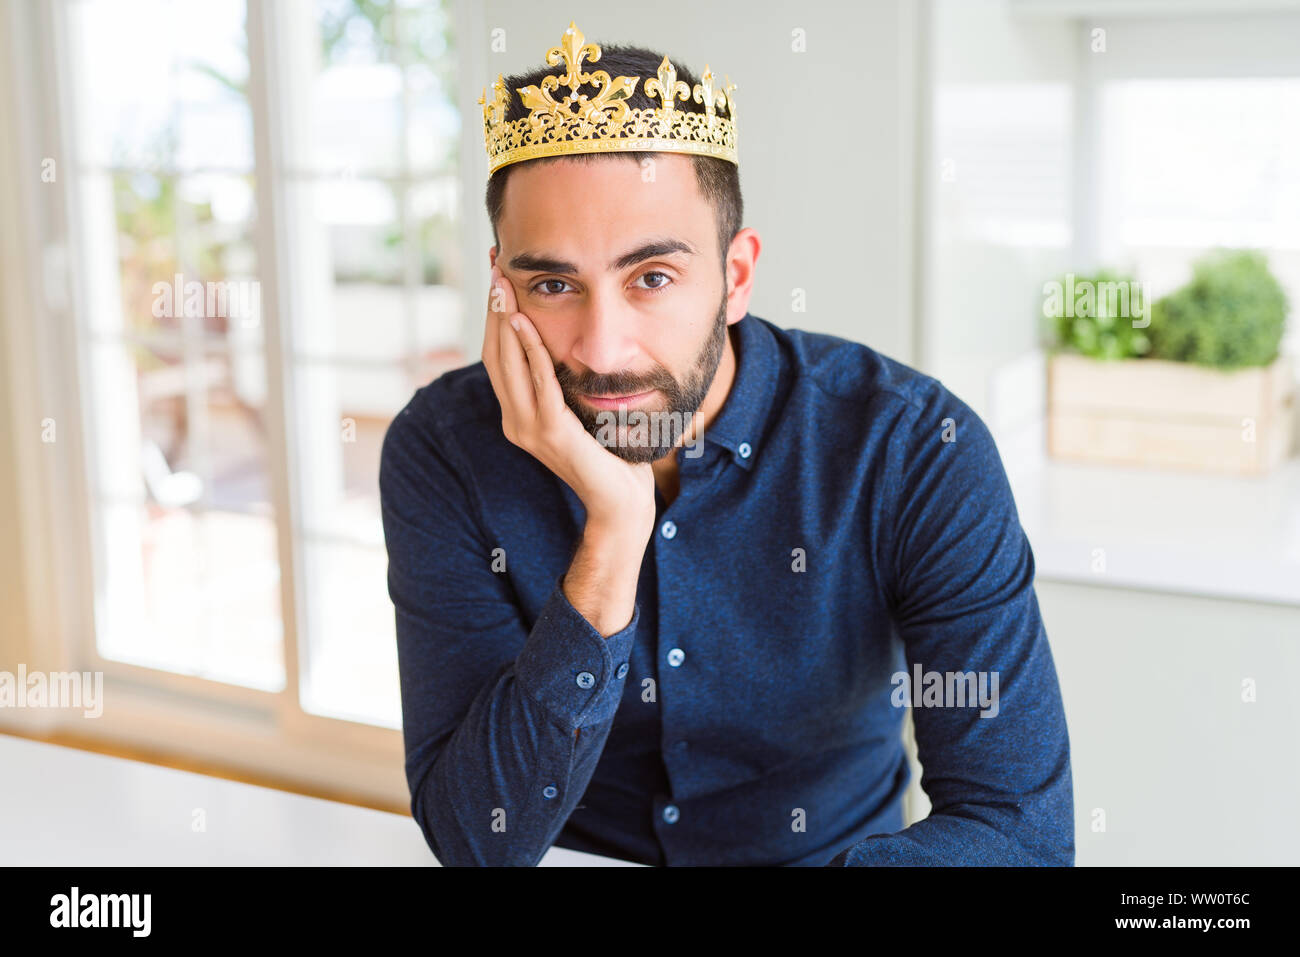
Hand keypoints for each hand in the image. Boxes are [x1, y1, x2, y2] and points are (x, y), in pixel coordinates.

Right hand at [481, 263, 655, 538]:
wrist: (621, 502)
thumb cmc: (609, 455)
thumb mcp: (582, 410)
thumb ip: (566, 383)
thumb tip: (569, 343)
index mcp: (518, 414)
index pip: (498, 355)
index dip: (495, 314)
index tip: (499, 274)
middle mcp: (515, 420)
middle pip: (495, 352)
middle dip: (495, 306)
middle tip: (496, 264)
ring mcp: (528, 429)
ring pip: (508, 363)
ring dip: (505, 319)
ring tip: (505, 283)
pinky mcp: (550, 434)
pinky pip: (538, 384)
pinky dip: (529, 351)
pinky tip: (524, 322)